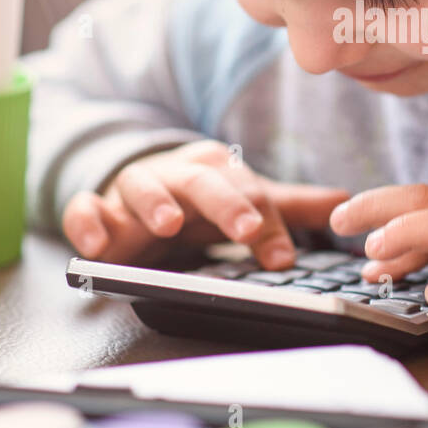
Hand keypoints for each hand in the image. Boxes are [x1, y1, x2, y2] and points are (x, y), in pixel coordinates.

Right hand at [62, 140, 348, 268]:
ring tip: (168, 224)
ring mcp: (131, 189)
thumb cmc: (196, 199)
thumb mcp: (241, 200)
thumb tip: (342, 201)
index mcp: (214, 169)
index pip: (247, 191)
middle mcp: (175, 174)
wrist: (136, 187)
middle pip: (201, 182)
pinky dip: (87, 222)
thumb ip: (287, 206)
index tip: (282, 257)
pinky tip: (97, 244)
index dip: (268, 223)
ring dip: (155, 202)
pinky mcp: (96, 209)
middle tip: (245, 229)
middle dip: (225, 203)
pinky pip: (85, 209)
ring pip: (141, 184)